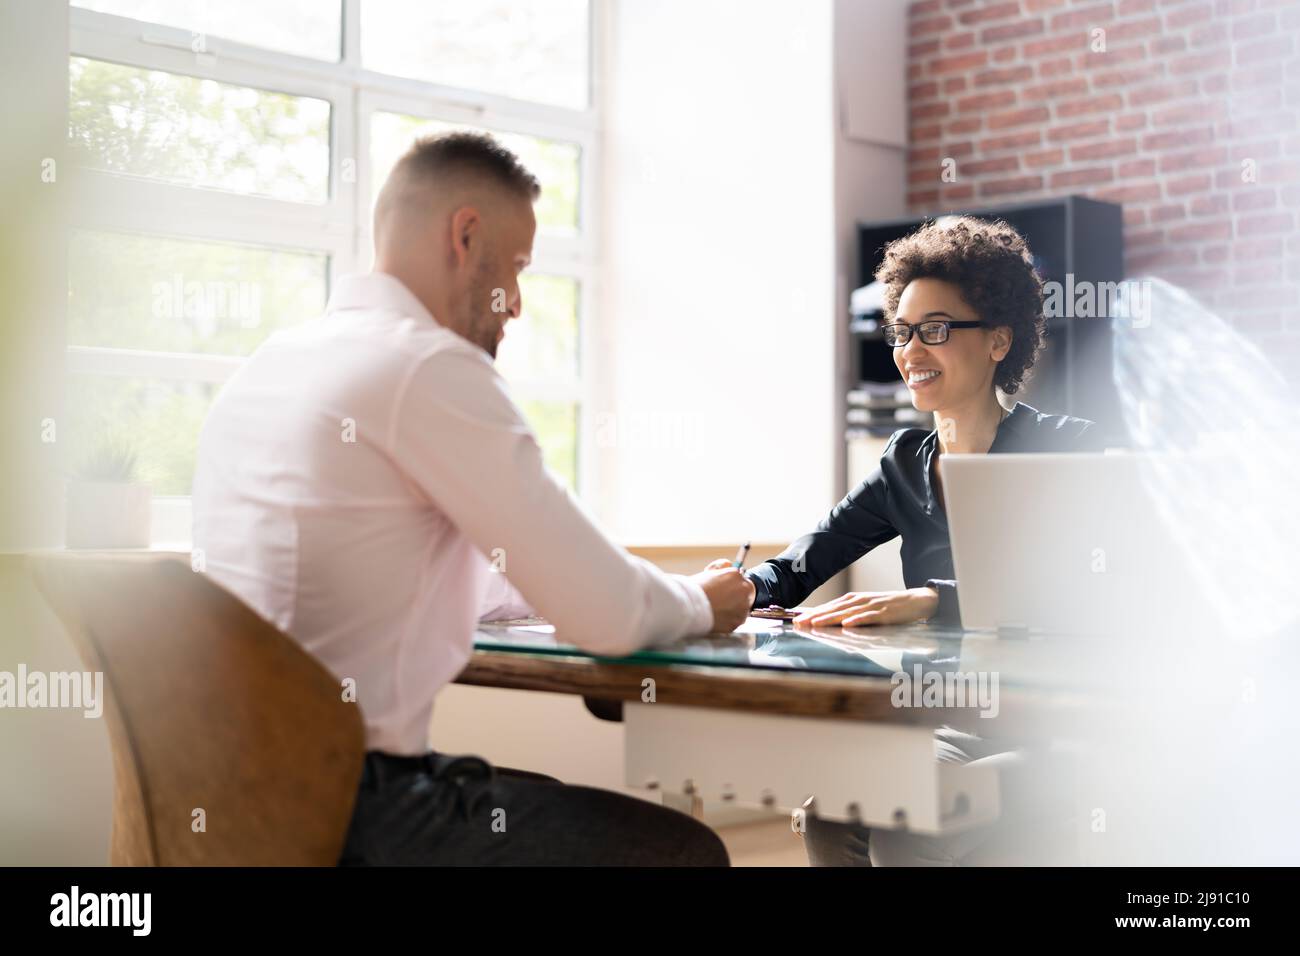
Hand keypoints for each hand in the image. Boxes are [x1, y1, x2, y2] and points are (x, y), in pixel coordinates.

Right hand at [693, 566, 755, 632]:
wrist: (688, 607)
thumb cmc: (694, 590)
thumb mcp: (709, 572)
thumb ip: (722, 567)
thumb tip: (729, 564)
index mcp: (735, 575)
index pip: (741, 580)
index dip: (733, 586)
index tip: (726, 591)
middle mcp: (743, 589)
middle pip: (745, 593)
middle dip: (736, 597)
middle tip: (721, 601)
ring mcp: (742, 607)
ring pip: (742, 608)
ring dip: (734, 609)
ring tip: (717, 610)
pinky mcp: (738, 621)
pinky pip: (736, 620)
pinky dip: (729, 620)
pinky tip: (717, 617)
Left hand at [793, 587, 938, 628]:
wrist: (916, 601)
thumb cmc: (888, 607)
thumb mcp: (866, 609)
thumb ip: (850, 615)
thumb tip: (832, 624)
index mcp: (853, 601)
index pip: (829, 607)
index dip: (812, 613)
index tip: (796, 621)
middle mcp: (859, 601)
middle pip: (834, 609)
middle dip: (815, 616)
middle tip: (799, 623)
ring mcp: (871, 606)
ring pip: (847, 613)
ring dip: (830, 618)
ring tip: (815, 623)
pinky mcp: (884, 613)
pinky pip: (869, 617)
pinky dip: (858, 620)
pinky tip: (847, 624)